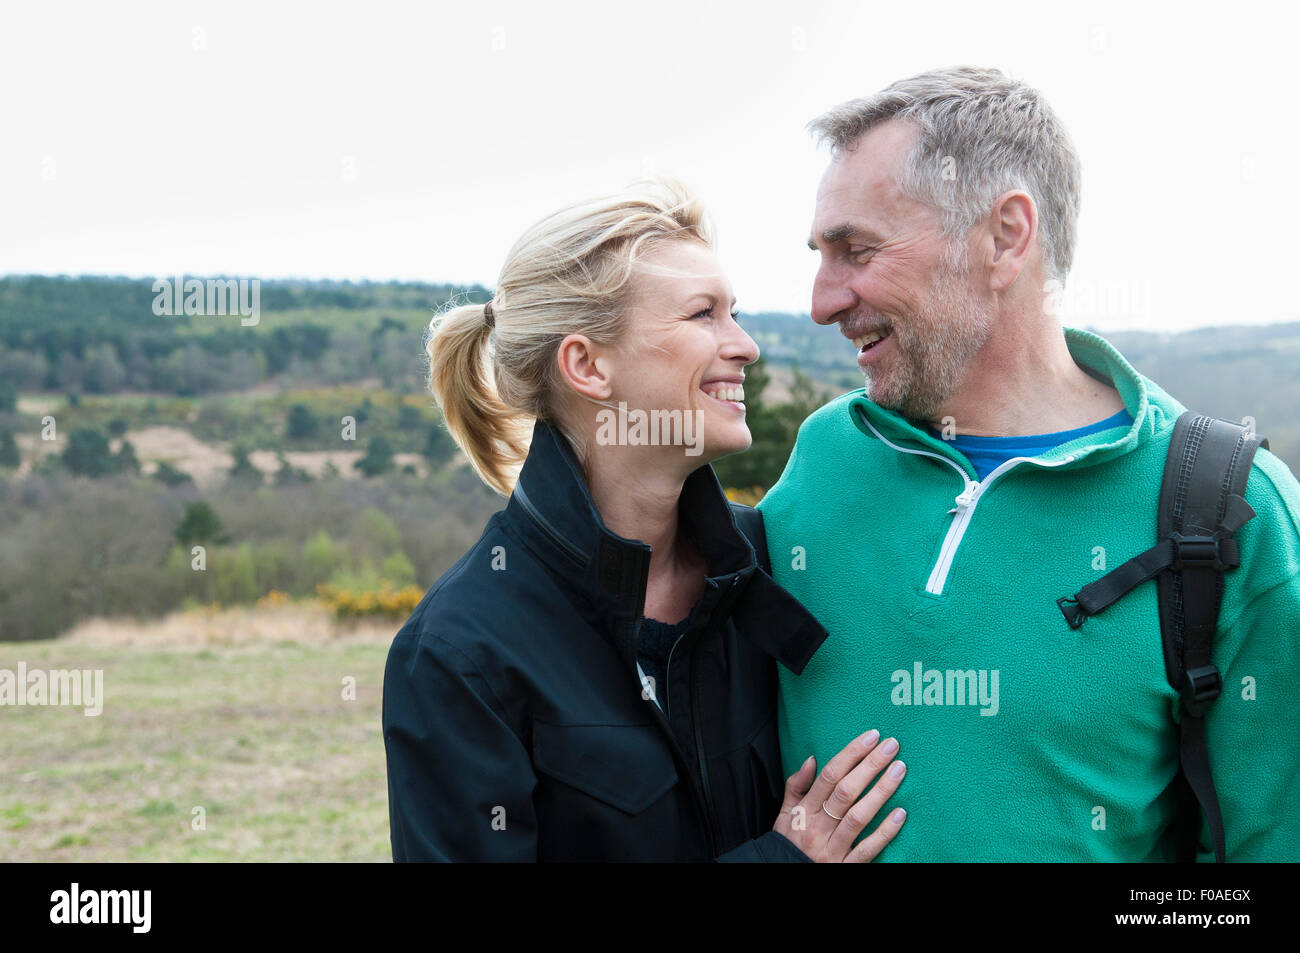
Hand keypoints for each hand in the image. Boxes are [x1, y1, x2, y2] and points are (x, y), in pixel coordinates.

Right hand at [772, 729, 906, 861]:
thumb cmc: (789, 842)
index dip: (851, 753)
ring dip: (881, 791)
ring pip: (858, 816)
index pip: (829, 775)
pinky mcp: (845, 867)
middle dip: (870, 765)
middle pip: (846, 791)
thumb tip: (812, 759)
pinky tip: (901, 813)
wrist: (784, 874)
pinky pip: (867, 849)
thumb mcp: (784, 814)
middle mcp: (818, 827)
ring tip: (899, 769)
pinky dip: (885, 831)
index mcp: (804, 810)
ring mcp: (832, 849)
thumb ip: (796, 786)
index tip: (871, 737)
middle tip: (891, 745)